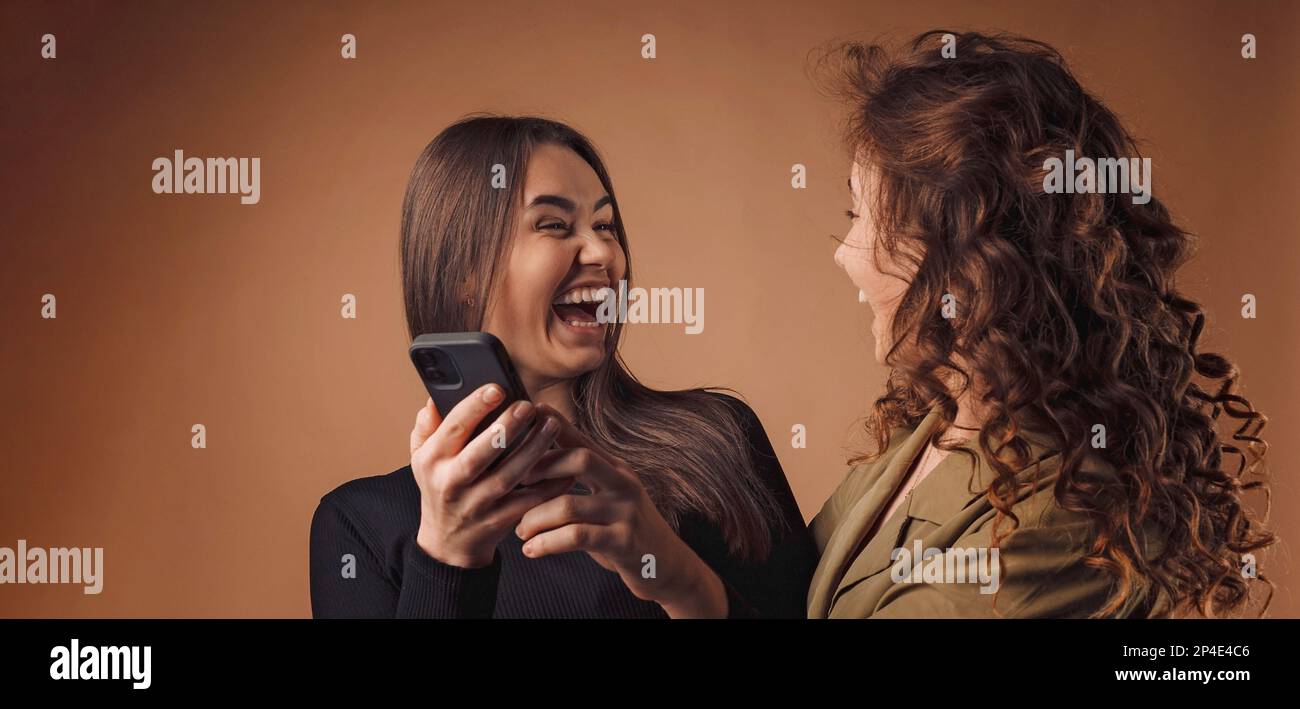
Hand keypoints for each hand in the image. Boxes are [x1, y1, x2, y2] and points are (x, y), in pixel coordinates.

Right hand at [409, 385, 573, 567]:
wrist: (448, 543)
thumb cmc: (440, 488)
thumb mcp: (422, 459)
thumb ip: (426, 427)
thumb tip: (434, 399)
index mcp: (432, 460)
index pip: (453, 428)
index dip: (475, 406)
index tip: (497, 388)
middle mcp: (452, 482)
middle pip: (482, 452)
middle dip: (507, 427)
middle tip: (529, 406)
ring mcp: (477, 504)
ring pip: (509, 475)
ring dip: (533, 449)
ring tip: (551, 425)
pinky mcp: (499, 520)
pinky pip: (529, 501)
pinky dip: (550, 485)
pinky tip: (566, 466)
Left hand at [513, 405, 728, 617]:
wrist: (666, 565)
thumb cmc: (624, 529)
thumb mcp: (608, 497)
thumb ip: (582, 478)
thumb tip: (538, 459)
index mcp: (615, 468)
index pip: (582, 439)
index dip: (554, 425)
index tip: (527, 413)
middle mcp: (623, 483)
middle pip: (580, 459)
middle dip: (542, 467)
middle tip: (517, 483)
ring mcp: (625, 512)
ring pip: (569, 504)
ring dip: (535, 518)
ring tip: (520, 531)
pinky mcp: (624, 542)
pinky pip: (577, 537)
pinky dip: (547, 543)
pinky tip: (531, 550)